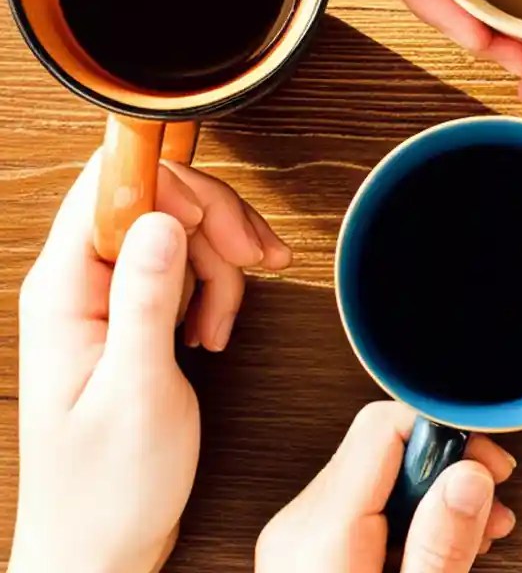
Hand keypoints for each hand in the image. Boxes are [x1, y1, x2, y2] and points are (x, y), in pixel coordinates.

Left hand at [9, 155, 290, 572]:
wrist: (99, 544)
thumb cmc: (106, 487)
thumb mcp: (137, 390)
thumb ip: (145, 297)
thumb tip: (160, 219)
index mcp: (64, 291)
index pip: (111, 187)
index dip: (175, 188)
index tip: (223, 223)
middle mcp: (78, 285)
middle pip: (154, 199)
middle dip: (214, 225)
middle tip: (253, 263)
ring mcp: (103, 299)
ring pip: (176, 232)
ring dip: (219, 265)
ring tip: (226, 320)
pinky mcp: (128, 318)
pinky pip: (180, 270)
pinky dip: (214, 288)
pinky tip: (217, 325)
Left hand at [257, 402, 516, 572]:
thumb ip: (441, 543)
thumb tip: (468, 476)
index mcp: (320, 531)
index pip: (384, 426)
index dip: (446, 432)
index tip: (487, 462)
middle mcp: (300, 525)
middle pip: (386, 449)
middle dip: (449, 470)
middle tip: (491, 505)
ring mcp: (300, 538)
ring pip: (381, 477)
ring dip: (434, 497)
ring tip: (476, 535)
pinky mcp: (308, 553)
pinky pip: (365, 509)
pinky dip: (408, 518)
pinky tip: (439, 546)